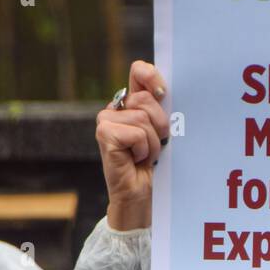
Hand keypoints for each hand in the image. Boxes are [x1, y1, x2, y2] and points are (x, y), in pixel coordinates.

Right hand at [97, 60, 168, 229]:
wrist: (143, 198)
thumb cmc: (156, 167)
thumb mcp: (164, 133)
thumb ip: (162, 109)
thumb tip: (165, 90)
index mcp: (131, 104)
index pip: (139, 72)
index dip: (152, 76)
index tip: (164, 93)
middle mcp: (115, 109)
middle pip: (146, 99)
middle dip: (160, 125)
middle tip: (155, 146)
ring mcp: (106, 121)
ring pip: (143, 118)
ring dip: (153, 143)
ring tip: (145, 156)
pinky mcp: (104, 135)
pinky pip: (137, 134)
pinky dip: (144, 150)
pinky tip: (136, 160)